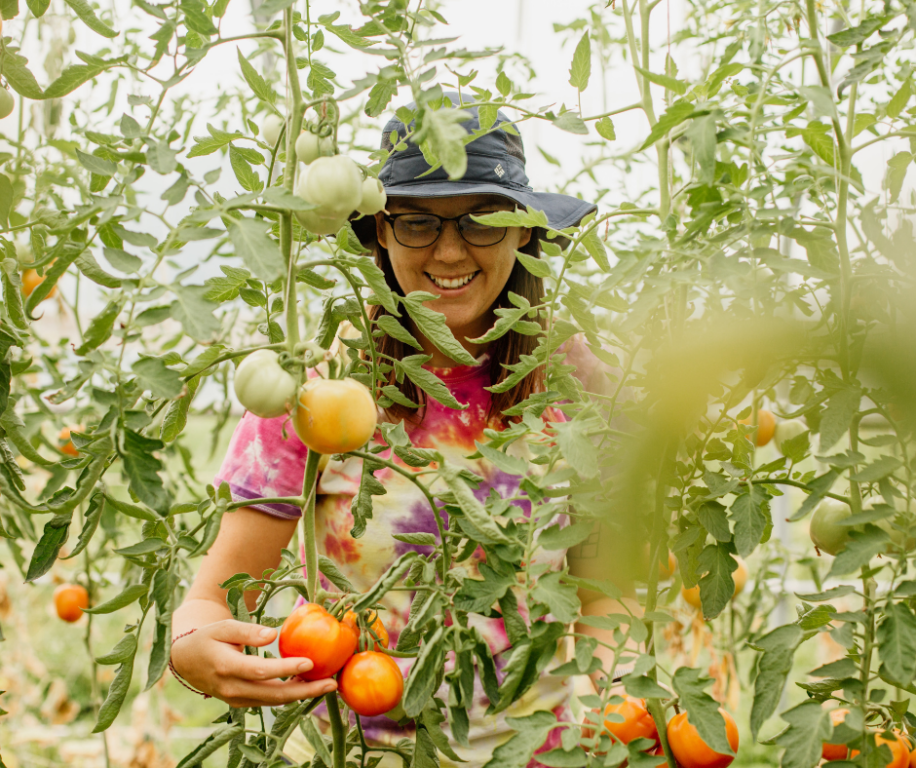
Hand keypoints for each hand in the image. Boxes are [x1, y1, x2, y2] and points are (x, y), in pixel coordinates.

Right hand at [170, 620, 337, 707]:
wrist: (187, 660)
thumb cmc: (208, 638)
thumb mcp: (223, 627)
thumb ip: (247, 631)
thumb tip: (273, 634)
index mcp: (226, 667)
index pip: (260, 670)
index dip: (285, 669)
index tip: (309, 662)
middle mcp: (232, 688)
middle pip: (273, 694)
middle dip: (304, 691)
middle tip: (330, 684)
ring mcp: (236, 699)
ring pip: (273, 701)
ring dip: (300, 695)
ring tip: (326, 685)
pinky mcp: (242, 702)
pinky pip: (269, 701)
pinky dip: (289, 696)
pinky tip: (307, 686)